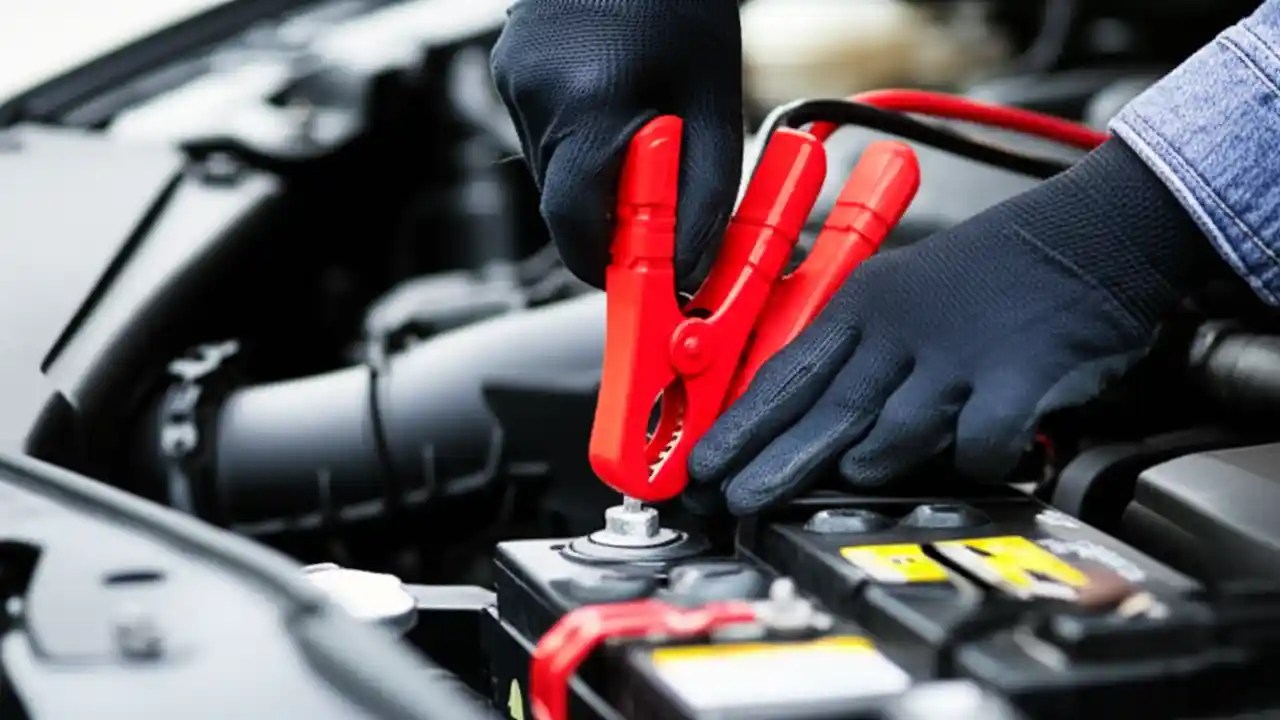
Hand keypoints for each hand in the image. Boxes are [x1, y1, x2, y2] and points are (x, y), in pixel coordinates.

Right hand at [491, 0, 742, 290]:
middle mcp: (535, 94)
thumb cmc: (687, 9)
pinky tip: (608, 97)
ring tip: (638, 125)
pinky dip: (574, 139)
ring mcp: (511, 79)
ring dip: (591, 174)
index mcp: (589, 104)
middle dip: (607, 215)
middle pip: (560, 203)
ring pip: (548, 171)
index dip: (603, 265)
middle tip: (656, 198)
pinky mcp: (504, 69)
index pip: (573, 226)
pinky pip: (538, 134)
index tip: (636, 279)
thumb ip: (706, 196)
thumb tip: (690, 269)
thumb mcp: (714, 106)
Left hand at [690, 140, 1218, 514]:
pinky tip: (966, 463)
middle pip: (823, 409)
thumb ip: (856, 351)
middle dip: (772, 463)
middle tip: (734, 500)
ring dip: (866, 465)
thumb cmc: (993, 270)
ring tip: (844, 485)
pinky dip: (971, 462)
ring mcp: (958, 356)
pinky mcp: (1019, 377)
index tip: (705, 464)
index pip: (787, 373)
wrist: (1091, 232)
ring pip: (892, 431)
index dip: (742, 425)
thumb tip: (803, 414)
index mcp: (865, 307)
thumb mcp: (902, 292)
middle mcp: (902, 331)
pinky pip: (979, 443)